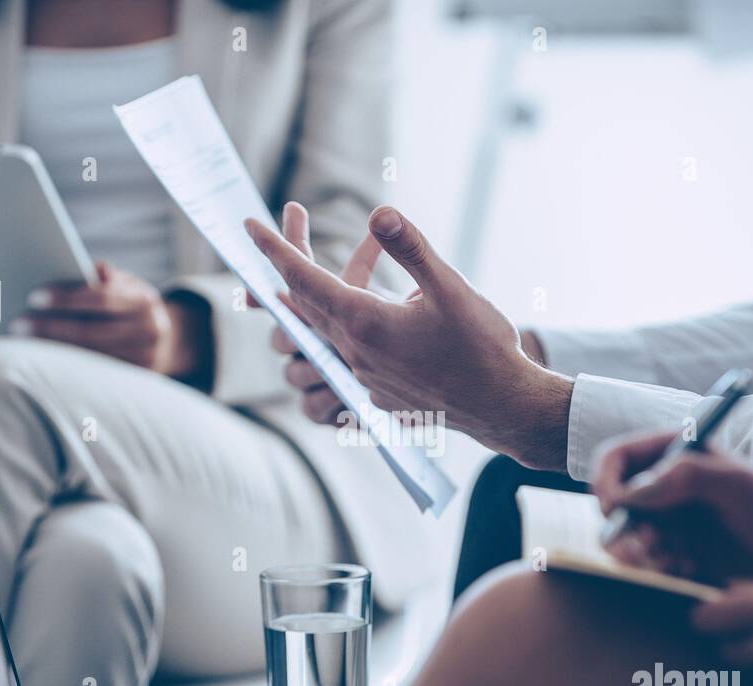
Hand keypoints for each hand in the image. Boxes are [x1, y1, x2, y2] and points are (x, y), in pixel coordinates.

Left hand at [24, 262, 209, 377]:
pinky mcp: (132, 381)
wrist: (167, 342)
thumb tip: (96, 269)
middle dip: (51, 328)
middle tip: (19, 325)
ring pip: (89, 356)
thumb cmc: (134, 305)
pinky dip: (65, 366)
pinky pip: (93, 374)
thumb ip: (109, 277)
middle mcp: (148, 333)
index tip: (35, 297)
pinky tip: (43, 359)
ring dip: (53, 350)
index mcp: (144, 303)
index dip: (67, 298)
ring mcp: (142, 360)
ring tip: (24, 343)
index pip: (101, 299)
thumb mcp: (128, 284)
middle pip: (90, 331)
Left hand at [247, 205, 574, 469]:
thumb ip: (410, 247)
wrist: (503, 406)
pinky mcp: (379, 395)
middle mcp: (355, 355)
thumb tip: (378, 212)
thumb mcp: (450, 286)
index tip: (249, 226)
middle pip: (304, 307)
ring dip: (316, 305)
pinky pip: (347, 359)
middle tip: (275, 240)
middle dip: (287, 270)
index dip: (275, 249)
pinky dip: (343, 333)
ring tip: (309, 282)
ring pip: (324, 335)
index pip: (304, 279)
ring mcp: (365, 379)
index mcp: (364, 324)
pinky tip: (356, 324)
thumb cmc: (482, 347)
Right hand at [592, 431, 752, 580]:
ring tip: (674, 562)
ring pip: (623, 537)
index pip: (615, 457)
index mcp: (674, 453)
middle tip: (650, 548)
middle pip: (611, 502)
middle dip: (623, 528)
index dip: (606, 482)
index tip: (615, 508)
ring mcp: (668, 519)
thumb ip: (683, 477)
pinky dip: (657, 569)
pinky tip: (689, 570)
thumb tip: (630, 494)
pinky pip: (644, 563)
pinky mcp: (675, 551)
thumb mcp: (735, 484)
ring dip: (639, 553)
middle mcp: (664, 484)